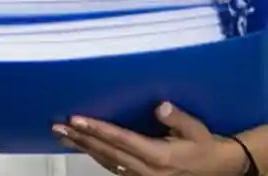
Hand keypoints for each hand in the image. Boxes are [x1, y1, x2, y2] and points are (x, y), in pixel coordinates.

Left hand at [54, 103, 248, 175]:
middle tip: (58, 126)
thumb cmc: (204, 146)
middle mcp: (146, 170)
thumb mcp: (196, 130)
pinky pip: (112, 167)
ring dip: (82, 147)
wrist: (217, 169)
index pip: (122, 140)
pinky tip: (81, 146)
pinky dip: (94, 156)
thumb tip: (159, 105)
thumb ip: (177, 118)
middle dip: (81, 138)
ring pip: (106, 161)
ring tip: (61, 135)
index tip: (77, 120)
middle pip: (107, 152)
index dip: (98, 129)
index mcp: (159, 156)